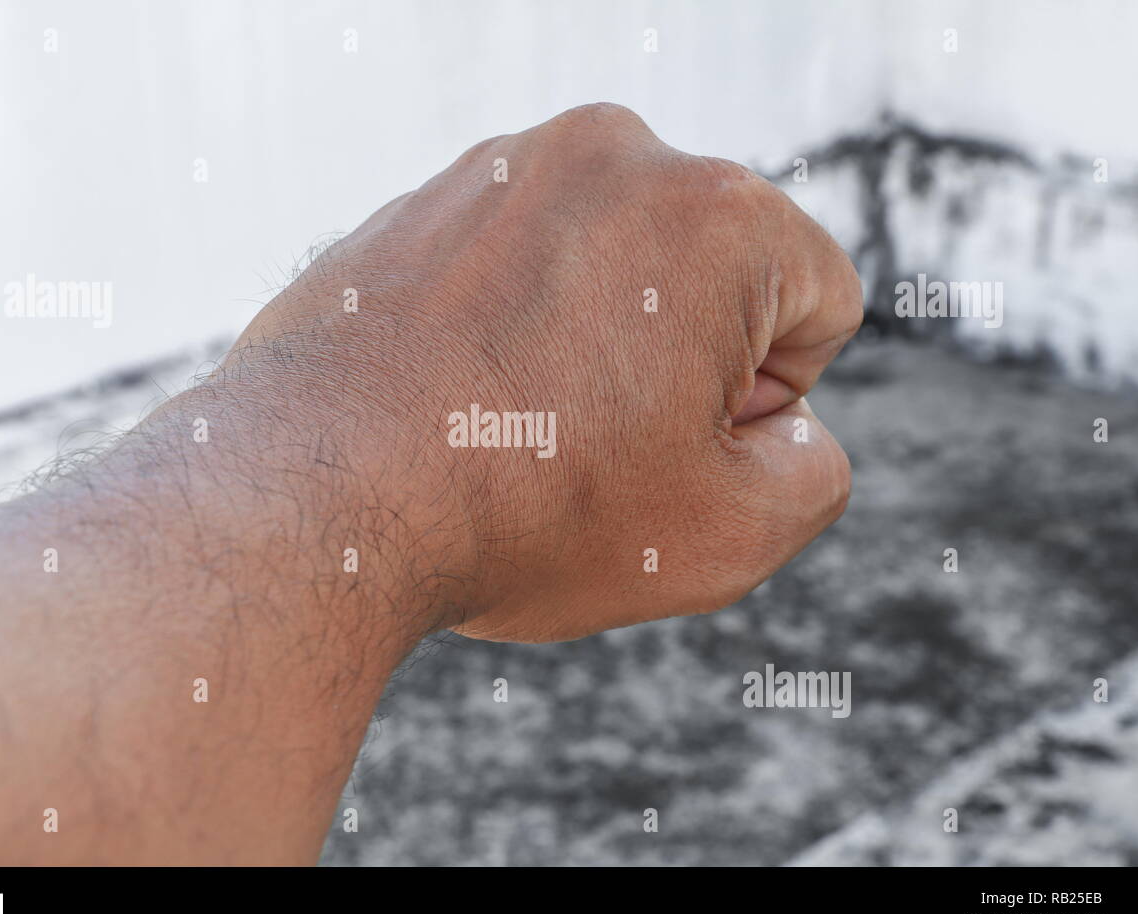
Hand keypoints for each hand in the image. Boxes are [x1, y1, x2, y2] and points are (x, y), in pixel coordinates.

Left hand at [233, 102, 861, 641]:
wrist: (317, 498)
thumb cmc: (529, 511)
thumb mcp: (729, 532)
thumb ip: (812, 468)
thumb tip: (782, 425)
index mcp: (717, 211)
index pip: (820, 302)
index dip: (770, 402)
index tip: (678, 446)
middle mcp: (612, 156)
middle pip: (714, 275)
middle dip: (687, 363)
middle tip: (601, 445)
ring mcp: (501, 168)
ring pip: (611, 269)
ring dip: (597, 346)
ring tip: (524, 428)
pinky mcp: (421, 202)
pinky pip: (513, 268)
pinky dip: (511, 330)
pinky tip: (464, 403)